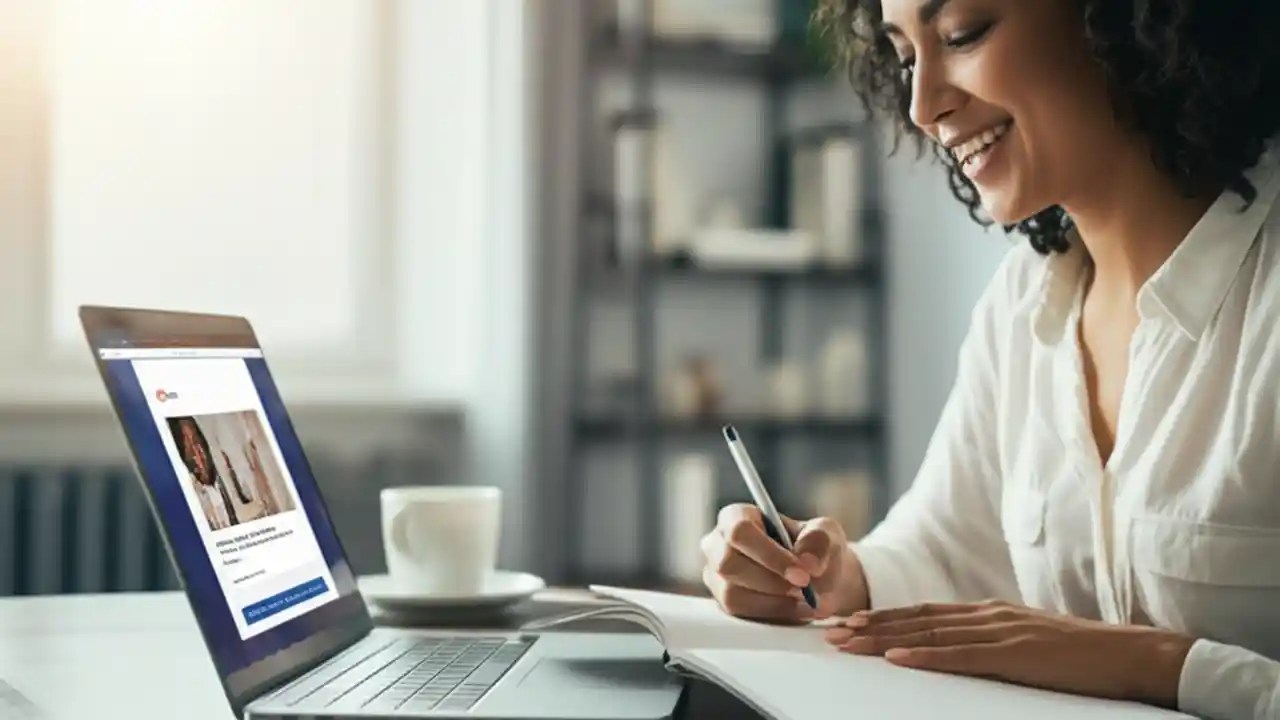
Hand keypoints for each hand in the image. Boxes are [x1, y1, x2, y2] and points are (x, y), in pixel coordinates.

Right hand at [701, 504, 867, 622]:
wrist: (819, 579)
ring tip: (810, 602)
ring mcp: (717, 578)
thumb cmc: (815, 548)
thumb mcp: (825, 534)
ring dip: (775, 602)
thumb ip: (818, 541)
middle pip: (728, 564)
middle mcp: (717, 545)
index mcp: (736, 517)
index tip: (802, 574)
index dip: (769, 554)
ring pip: (732, 595)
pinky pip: (741, 616)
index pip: (739, 531)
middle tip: (807, 591)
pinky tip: (801, 611)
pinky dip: (775, 615)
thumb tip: (808, 563)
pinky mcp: (725, 605)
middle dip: (772, 582)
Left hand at [824, 600, 1194, 706]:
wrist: (1130, 654)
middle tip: (830, 632)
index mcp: (988, 612)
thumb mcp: (1023, 643)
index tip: (847, 622)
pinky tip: (898, 658)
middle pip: (916, 618)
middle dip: (869, 625)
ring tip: (848, 642)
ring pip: (929, 632)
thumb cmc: (1079, 656)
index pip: (923, 611)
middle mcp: (987, 614)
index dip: (883, 616)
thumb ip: (988, 643)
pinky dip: (926, 655)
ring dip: (884, 637)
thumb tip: (953, 648)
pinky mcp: (1015, 653)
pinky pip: (961, 655)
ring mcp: (1000, 631)